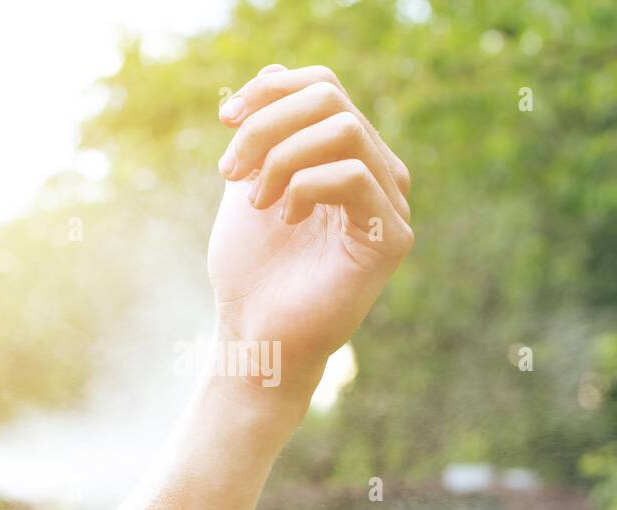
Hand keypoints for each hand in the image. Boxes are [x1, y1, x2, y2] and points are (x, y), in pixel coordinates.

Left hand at [207, 64, 412, 409]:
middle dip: (267, 126)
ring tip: (254, 199)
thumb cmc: (252, 268)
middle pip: (330, 99)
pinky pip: (351, 176)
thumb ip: (266, 131)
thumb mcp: (249, 181)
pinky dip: (303, 186)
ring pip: (343, 130)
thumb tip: (277, 69)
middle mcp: (378, 173)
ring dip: (281, 156)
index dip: (271, 89)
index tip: (224, 119)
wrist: (255, 332)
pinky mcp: (391, 238)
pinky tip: (282, 218)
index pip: (324, 86)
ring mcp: (391, 204)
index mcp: (347, 156)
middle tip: (229, 171)